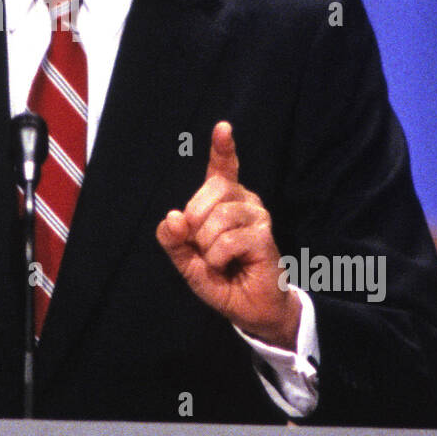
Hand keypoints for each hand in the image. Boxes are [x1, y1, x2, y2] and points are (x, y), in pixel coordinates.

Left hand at [156, 121, 300, 349]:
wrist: (247, 308)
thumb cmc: (219, 277)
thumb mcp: (186, 260)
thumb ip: (172, 238)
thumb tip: (173, 216)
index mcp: (223, 200)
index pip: (222, 168)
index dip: (222, 148)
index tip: (223, 127)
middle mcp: (244, 200)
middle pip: (209, 193)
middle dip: (195, 225)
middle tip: (206, 249)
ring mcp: (257, 215)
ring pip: (216, 219)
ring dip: (207, 248)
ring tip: (219, 260)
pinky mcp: (264, 235)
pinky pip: (226, 241)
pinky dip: (218, 259)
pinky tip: (231, 265)